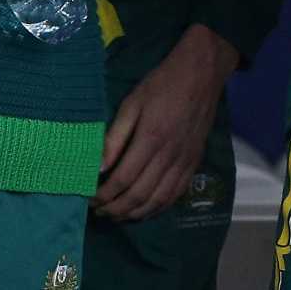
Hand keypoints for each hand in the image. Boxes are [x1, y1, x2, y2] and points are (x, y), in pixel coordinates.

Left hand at [93, 28, 230, 221]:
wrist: (202, 74)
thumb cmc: (162, 84)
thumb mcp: (132, 103)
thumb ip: (115, 137)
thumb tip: (97, 168)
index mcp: (151, 139)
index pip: (123, 179)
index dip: (104, 195)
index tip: (89, 199)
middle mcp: (169, 155)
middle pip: (139, 195)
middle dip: (115, 209)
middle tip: (99, 211)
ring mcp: (184, 161)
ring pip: (158, 200)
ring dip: (135, 213)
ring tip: (117, 215)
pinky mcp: (194, 162)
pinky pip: (176, 194)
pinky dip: (158, 208)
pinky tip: (144, 210)